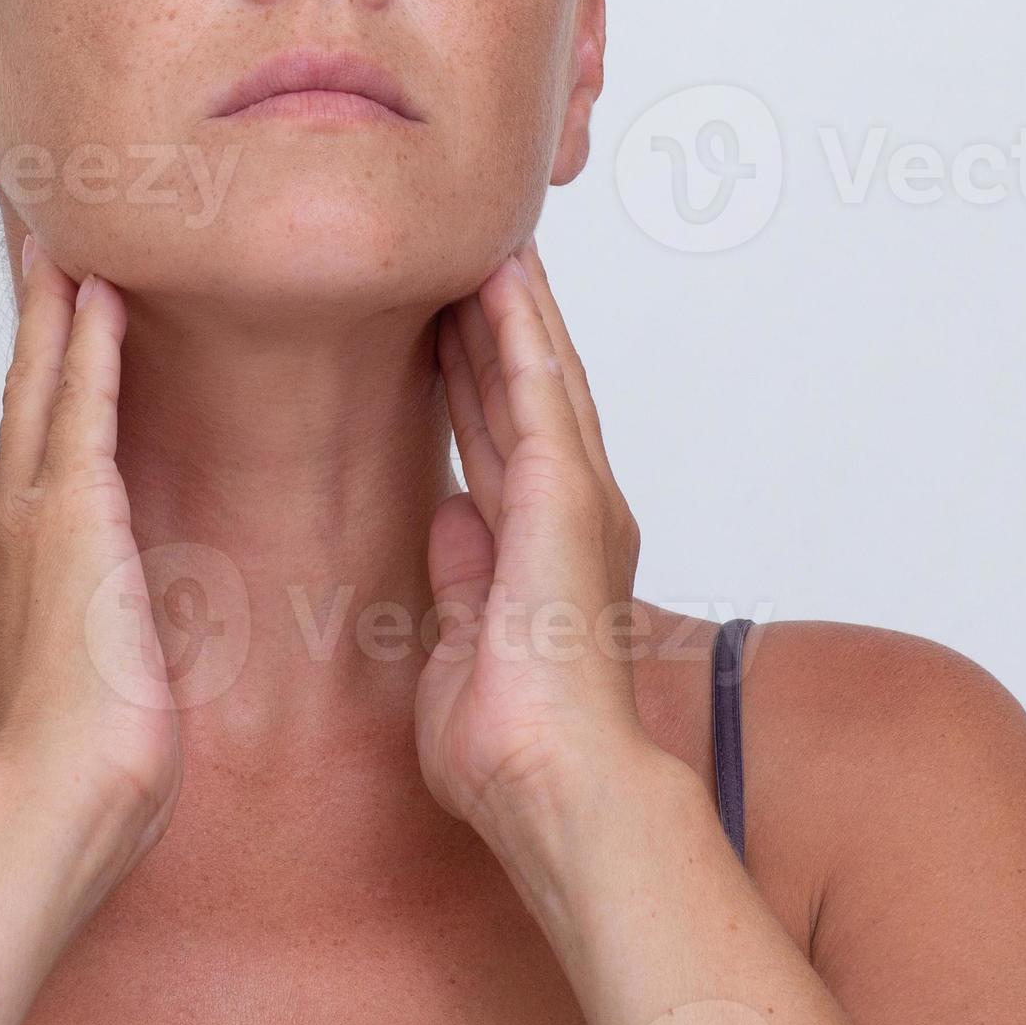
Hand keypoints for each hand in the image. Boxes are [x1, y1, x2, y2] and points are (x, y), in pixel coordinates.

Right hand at [0, 237, 180, 859]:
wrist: (46, 802)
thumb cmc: (73, 773)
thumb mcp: (79, 685)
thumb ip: (93, 639)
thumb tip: (126, 640)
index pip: (25, 452)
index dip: (37, 388)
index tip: (48, 337)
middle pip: (19, 395)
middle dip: (35, 318)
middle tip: (42, 244)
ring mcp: (23, 515)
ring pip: (41, 382)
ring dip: (59, 306)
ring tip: (68, 238)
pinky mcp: (69, 515)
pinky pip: (81, 404)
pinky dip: (91, 341)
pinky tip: (105, 290)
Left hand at [414, 239, 659, 832]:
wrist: (558, 792)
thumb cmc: (512, 751)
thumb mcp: (456, 651)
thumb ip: (458, 583)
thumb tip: (449, 521)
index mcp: (541, 547)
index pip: (501, 435)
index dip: (477, 370)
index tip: (449, 312)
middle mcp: (571, 514)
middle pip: (526, 389)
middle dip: (499, 317)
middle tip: (472, 241)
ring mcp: (577, 503)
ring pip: (539, 375)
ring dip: (512, 304)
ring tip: (488, 232)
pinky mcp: (567, 502)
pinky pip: (540, 395)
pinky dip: (522, 331)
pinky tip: (500, 276)